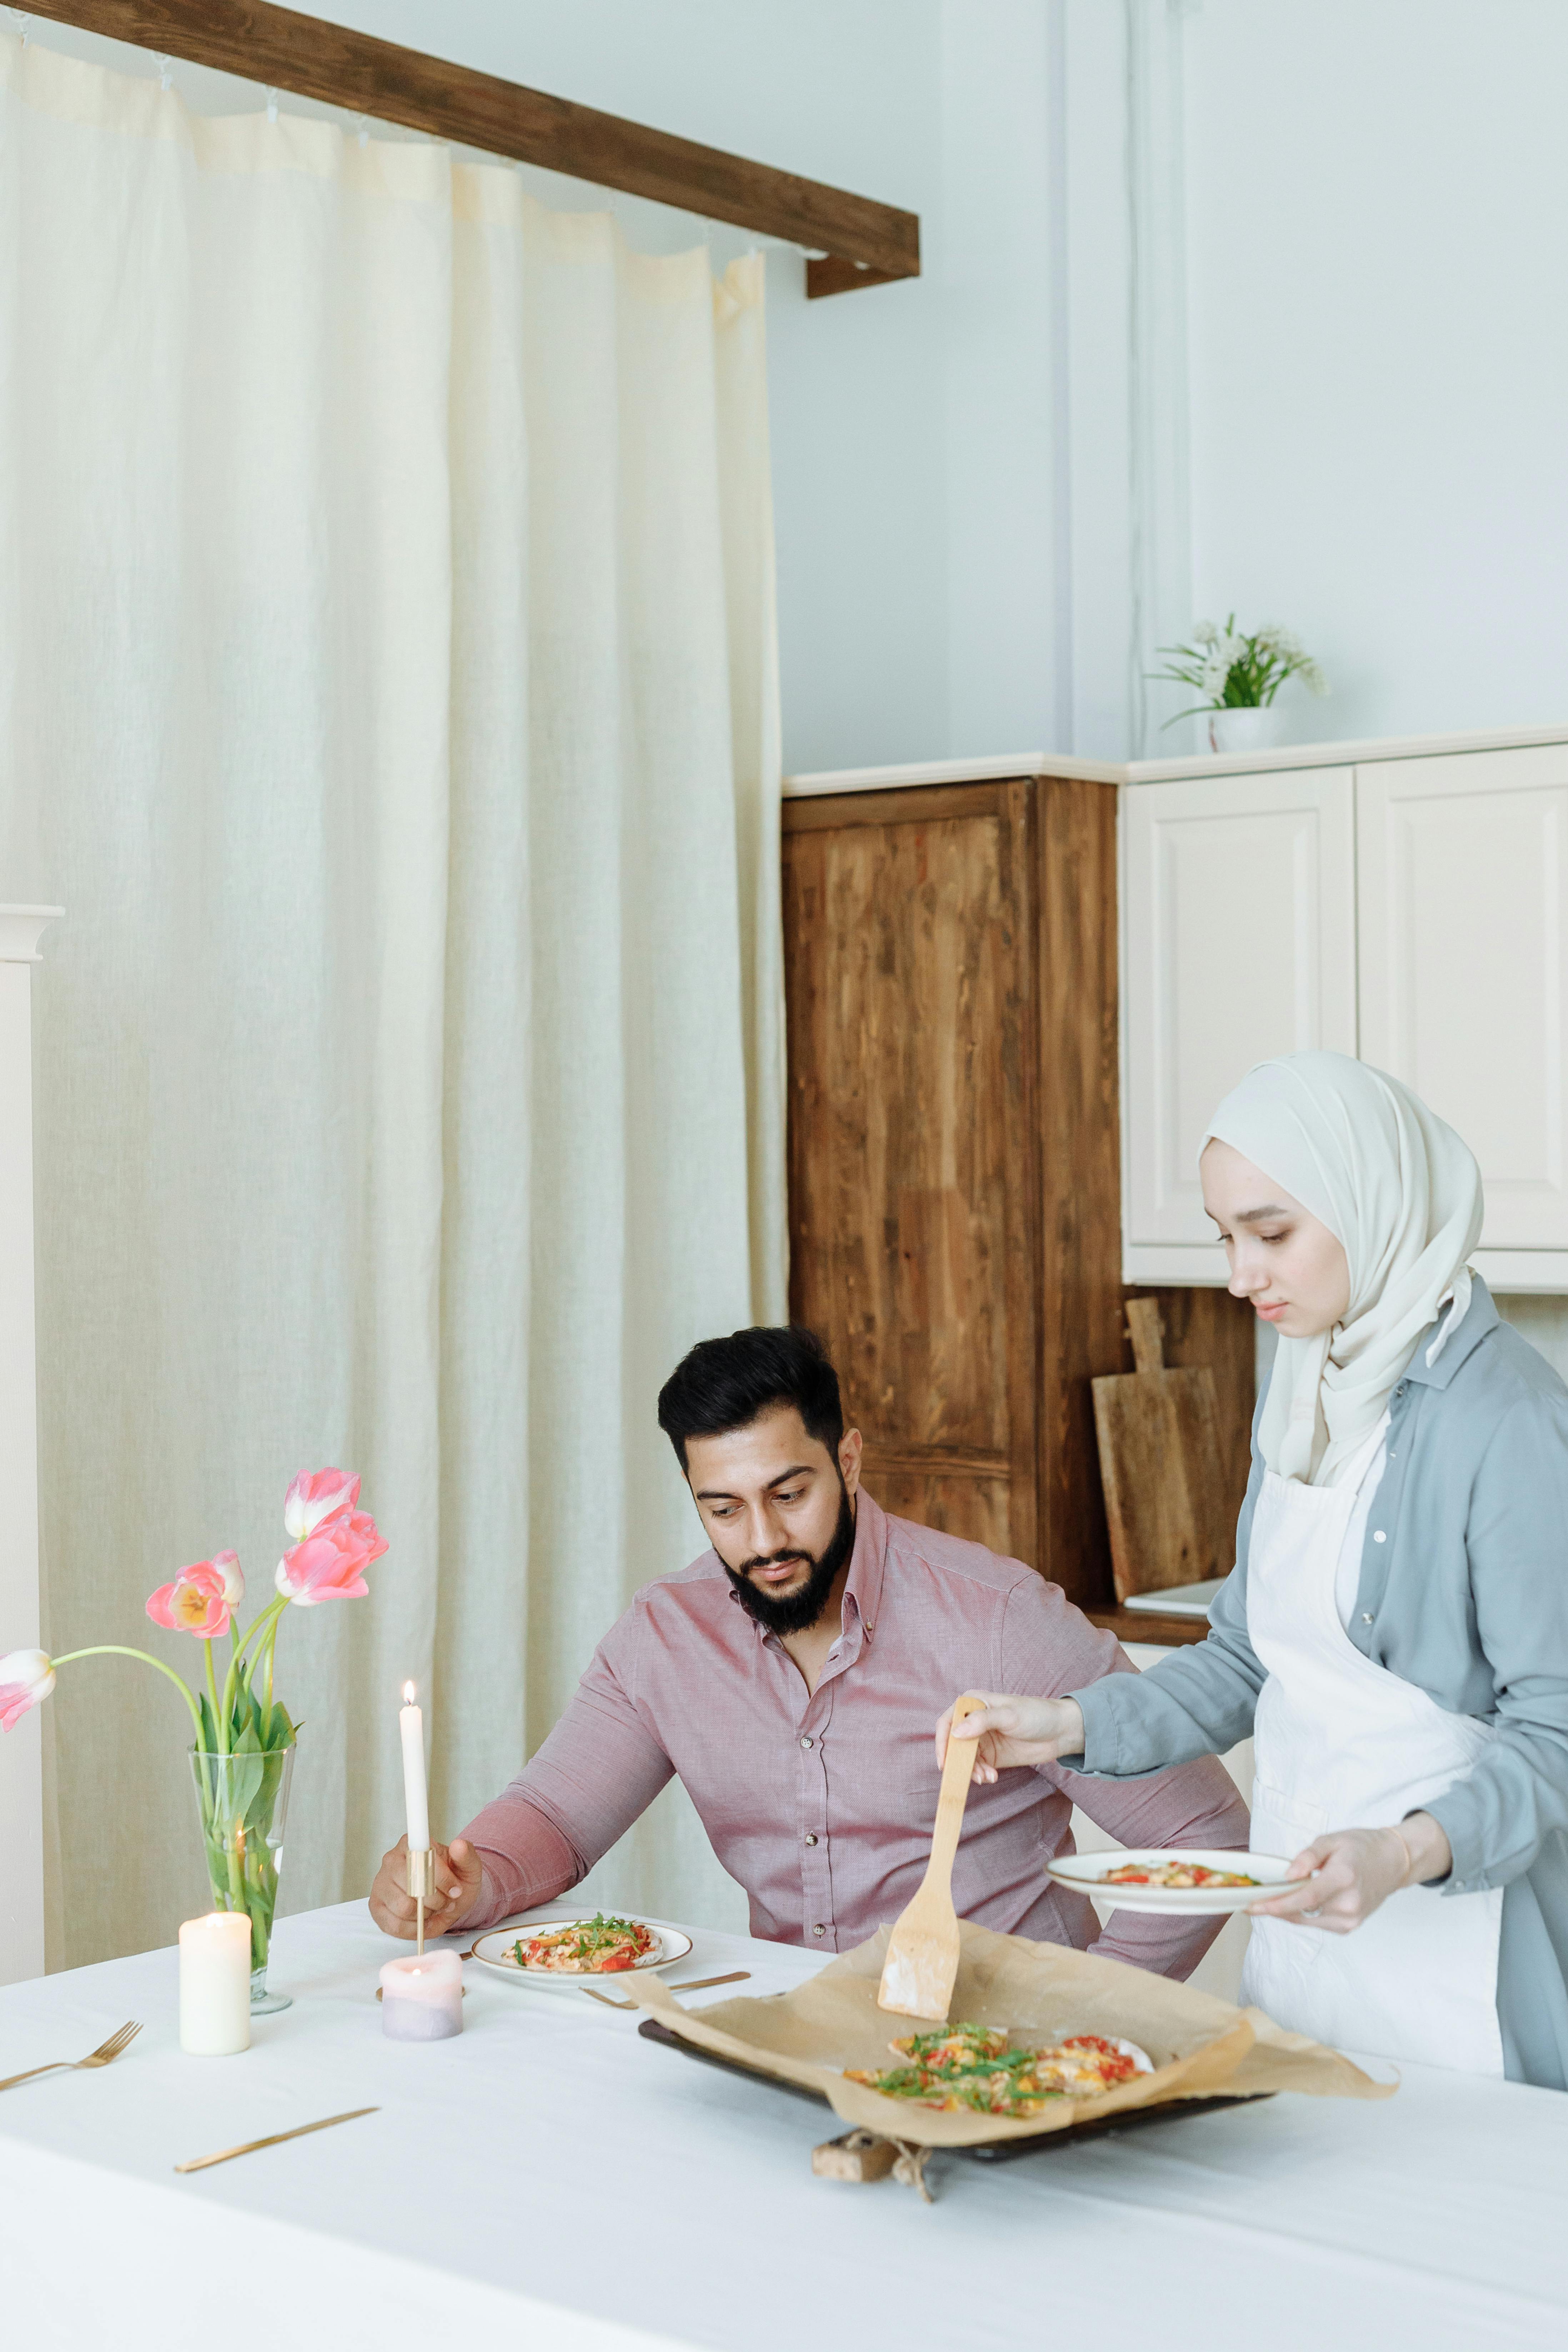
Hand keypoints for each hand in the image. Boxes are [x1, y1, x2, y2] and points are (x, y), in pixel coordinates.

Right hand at [368, 1833, 484, 1939]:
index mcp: (412, 1844)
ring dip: (425, 1915)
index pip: (421, 1860)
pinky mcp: (377, 1907)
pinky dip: (413, 1929)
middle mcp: (391, 1861)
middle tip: (447, 1902)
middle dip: (436, 1900)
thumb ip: (466, 1855)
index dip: (441, 1879)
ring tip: (434, 1910)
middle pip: (411, 1886)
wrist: (448, 1897)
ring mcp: (381, 1884)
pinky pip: (394, 1925)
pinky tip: (423, 1921)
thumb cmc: (455, 1878)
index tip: (455, 1889)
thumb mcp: (468, 1866)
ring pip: (403, 1908)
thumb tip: (458, 1845)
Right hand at [935, 1691, 1085, 1782]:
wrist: (1062, 1732)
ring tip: (987, 1778)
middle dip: (960, 1762)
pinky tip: (992, 1778)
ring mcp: (982, 1740)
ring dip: (972, 1771)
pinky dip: (980, 1774)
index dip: (942, 1742)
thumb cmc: (1037, 1714)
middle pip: (954, 1744)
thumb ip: (983, 1721)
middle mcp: (974, 1721)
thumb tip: (956, 1732)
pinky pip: (977, 1767)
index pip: (947, 1721)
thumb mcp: (1010, 1715)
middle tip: (973, 1774)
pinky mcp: (992, 1755)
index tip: (944, 1762)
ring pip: (964, 1759)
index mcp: (974, 1703)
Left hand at [1247, 1814, 1450, 1934]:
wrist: (1392, 1862)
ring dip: (1286, 1910)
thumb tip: (1287, 1875)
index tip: (1251, 1905)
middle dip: (1274, 1906)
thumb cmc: (1361, 1847)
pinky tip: (1294, 1900)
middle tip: (1249, 1899)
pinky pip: (1317, 1922)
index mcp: (1343, 1879)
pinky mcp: (1349, 1926)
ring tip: (1268, 1897)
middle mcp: (1348, 1904)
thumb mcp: (1332, 1840)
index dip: (1275, 1904)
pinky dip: (1302, 1913)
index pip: (1304, 1898)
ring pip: (1306, 1920)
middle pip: (1301, 1912)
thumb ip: (1308, 1856)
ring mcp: (1351, 1919)